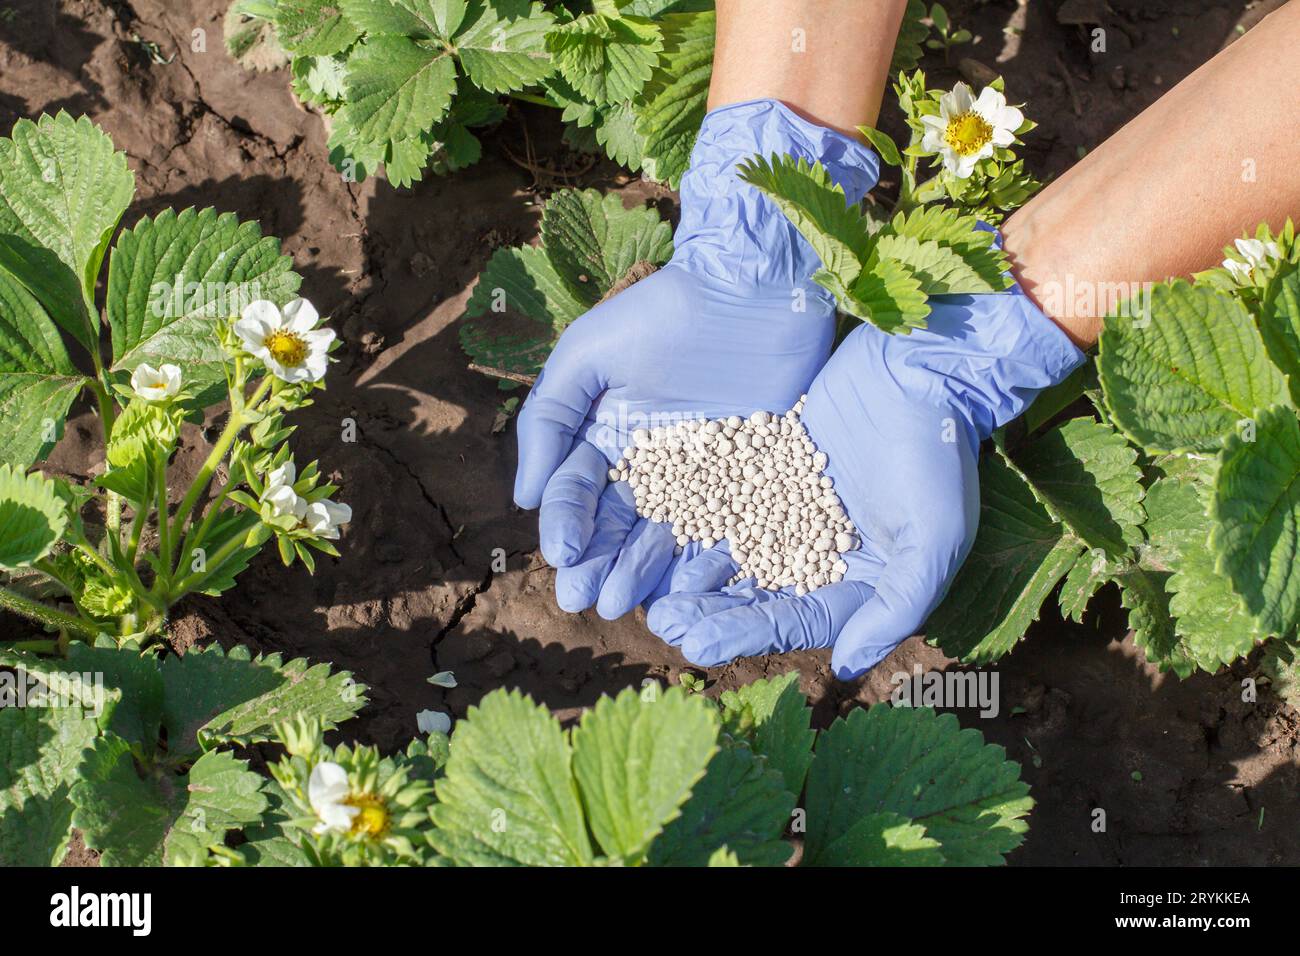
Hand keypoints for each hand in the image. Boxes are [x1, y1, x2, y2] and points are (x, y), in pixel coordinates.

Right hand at [513, 99, 877, 618]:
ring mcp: (702, 477)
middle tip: (586, 603)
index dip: (565, 526)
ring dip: (641, 573)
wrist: (754, 288)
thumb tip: (524, 498)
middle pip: (616, 527)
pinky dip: (704, 561)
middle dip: (598, 564)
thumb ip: (549, 420)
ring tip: (625, 606)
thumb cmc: (664, 312)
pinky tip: (688, 590)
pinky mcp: (752, 480)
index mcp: (606, 438)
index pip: (577, 494)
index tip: (562, 557)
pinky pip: (725, 530)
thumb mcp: (588, 354)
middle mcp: (650, 466)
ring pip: (665, 537)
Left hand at [646, 284, 1084, 678]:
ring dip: (694, 574)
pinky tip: (658, 531)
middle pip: (756, 594)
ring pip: (734, 552)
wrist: (923, 368)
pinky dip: (696, 519)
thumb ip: (895, 607)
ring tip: (653, 589)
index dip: (745, 635)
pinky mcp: (771, 468)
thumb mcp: (935, 538)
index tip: (697, 648)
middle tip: (662, 624)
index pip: (795, 620)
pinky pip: (727, 501)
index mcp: (861, 580)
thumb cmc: (940, 456)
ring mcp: (792, 509)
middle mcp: (821, 553)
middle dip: (710, 612)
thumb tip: (844, 667)